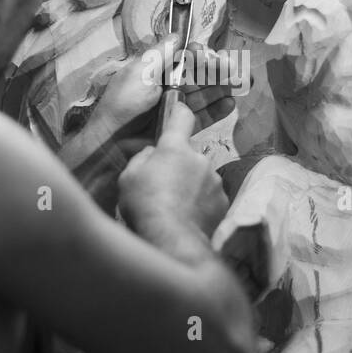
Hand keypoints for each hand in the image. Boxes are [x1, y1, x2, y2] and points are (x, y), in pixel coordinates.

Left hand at [84, 39, 236, 162]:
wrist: (113, 144)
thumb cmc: (124, 104)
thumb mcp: (139, 72)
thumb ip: (160, 54)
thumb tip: (178, 34)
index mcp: (156, 72)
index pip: (183, 59)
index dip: (197, 54)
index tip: (205, 52)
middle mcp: (167, 88)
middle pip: (198, 76)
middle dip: (215, 70)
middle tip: (232, 67)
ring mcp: (176, 108)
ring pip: (204, 95)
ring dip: (221, 88)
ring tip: (239, 83)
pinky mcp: (181, 128)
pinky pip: (203, 117)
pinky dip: (217, 110)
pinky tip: (230, 103)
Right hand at [118, 102, 228, 240]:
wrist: (172, 239)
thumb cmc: (145, 206)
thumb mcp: (128, 177)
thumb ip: (142, 158)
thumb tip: (152, 153)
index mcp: (174, 147)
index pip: (182, 117)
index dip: (178, 112)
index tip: (177, 113)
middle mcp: (199, 158)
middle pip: (189, 153)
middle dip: (179, 163)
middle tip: (163, 184)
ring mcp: (214, 179)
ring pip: (201, 175)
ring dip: (191, 184)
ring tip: (174, 205)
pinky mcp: (222, 200)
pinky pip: (210, 195)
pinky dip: (201, 202)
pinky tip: (187, 215)